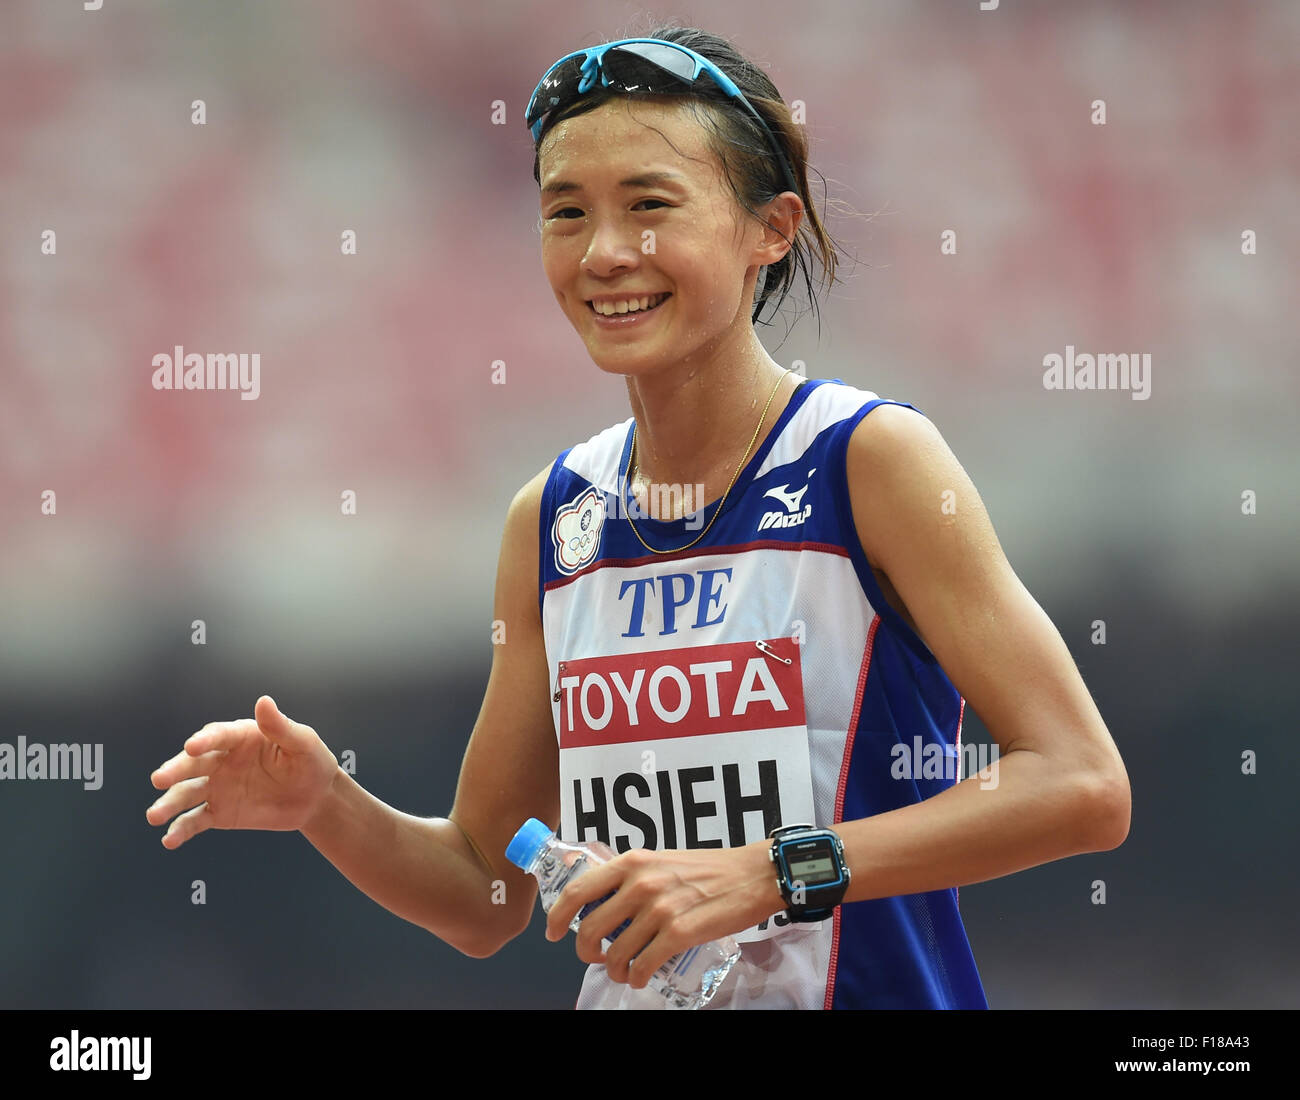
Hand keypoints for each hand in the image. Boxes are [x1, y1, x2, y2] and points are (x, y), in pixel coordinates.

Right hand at [146, 696, 339, 848]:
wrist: (316, 798)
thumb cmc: (311, 762)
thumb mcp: (302, 743)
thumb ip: (280, 727)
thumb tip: (264, 701)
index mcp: (241, 737)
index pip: (217, 735)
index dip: (205, 740)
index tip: (192, 747)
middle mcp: (222, 760)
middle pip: (192, 764)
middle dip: (174, 770)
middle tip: (159, 779)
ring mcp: (217, 787)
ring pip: (186, 794)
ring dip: (168, 804)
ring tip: (154, 816)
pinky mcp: (219, 813)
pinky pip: (195, 820)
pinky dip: (181, 830)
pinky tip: (170, 840)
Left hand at [543, 842, 783, 988]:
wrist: (751, 875)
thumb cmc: (708, 869)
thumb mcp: (660, 861)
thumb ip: (632, 878)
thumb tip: (604, 904)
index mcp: (631, 862)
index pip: (577, 890)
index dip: (558, 916)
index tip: (554, 933)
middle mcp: (640, 883)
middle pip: (590, 929)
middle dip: (586, 953)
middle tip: (597, 958)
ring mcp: (659, 909)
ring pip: (615, 953)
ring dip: (615, 970)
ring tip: (624, 971)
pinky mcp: (679, 933)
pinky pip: (642, 965)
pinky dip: (636, 978)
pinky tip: (641, 978)